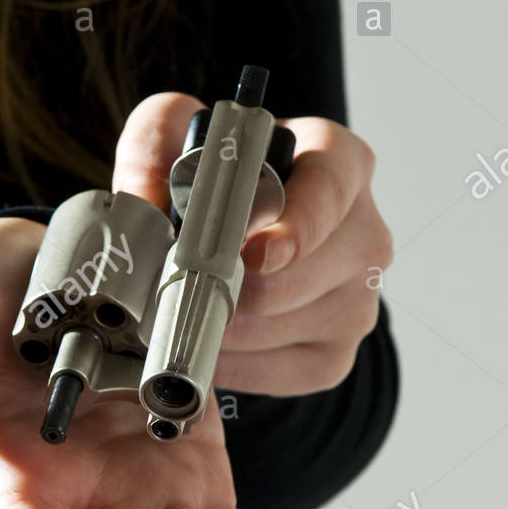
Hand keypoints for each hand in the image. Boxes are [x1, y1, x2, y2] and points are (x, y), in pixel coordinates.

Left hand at [112, 92, 394, 394]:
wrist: (236, 231)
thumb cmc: (215, 178)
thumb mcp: (177, 135)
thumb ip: (153, 148)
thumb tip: (145, 205)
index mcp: (339, 162)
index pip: (331, 191)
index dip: (297, 227)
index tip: (255, 253)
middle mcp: (362, 230)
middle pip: (299, 275)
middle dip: (230, 287)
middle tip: (179, 285)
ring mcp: (358, 297)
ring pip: (284, 326)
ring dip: (224, 327)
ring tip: (187, 308)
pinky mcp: (338, 350)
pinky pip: (286, 372)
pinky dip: (236, 366)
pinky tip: (210, 345)